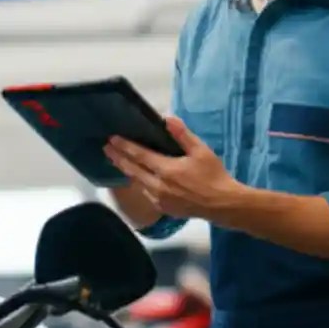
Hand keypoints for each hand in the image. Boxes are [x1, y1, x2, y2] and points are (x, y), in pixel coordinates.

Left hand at [102, 116, 242, 220]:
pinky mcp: (163, 208)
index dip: (124, 147)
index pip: (139, 156)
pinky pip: (145, 193)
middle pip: (132, 170)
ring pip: (137, 183)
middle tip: (106, 148)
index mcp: (167, 170)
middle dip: (118, 158)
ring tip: (117, 161)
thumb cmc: (214, 175)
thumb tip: (167, 119)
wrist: (222, 204)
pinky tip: (136, 178)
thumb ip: (182, 135)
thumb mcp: (201, 151)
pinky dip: (138, 183)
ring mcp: (159, 199)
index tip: (112, 139)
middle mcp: (158, 186)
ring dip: (126, 171)